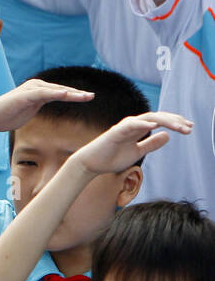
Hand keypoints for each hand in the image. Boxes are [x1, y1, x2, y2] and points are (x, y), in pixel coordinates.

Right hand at [0, 79, 94, 132]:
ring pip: (56, 90)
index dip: (75, 95)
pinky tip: (68, 95)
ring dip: (72, 93)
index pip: (61, 92)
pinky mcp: (26, 94)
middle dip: (78, 93)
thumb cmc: (7, 115)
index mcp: (38, 90)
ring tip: (86, 96)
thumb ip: (39, 104)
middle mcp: (36, 86)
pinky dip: (57, 93)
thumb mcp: (29, 109)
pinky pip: (45, 93)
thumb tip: (47, 105)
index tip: (89, 98)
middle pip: (61, 90)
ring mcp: (31, 89)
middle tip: (92, 96)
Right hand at [72, 112, 191, 175]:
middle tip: (189, 127)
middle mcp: (132, 124)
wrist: (92, 164)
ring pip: (148, 118)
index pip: (160, 121)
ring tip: (179, 126)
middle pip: (157, 117)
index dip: (175, 123)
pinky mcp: (116, 132)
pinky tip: (156, 125)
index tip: (189, 128)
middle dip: (175, 121)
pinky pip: (131, 125)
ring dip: (165, 121)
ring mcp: (124, 127)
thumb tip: (167, 136)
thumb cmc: (111, 158)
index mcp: (137, 129)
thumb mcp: (137, 152)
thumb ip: (151, 144)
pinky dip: (143, 123)